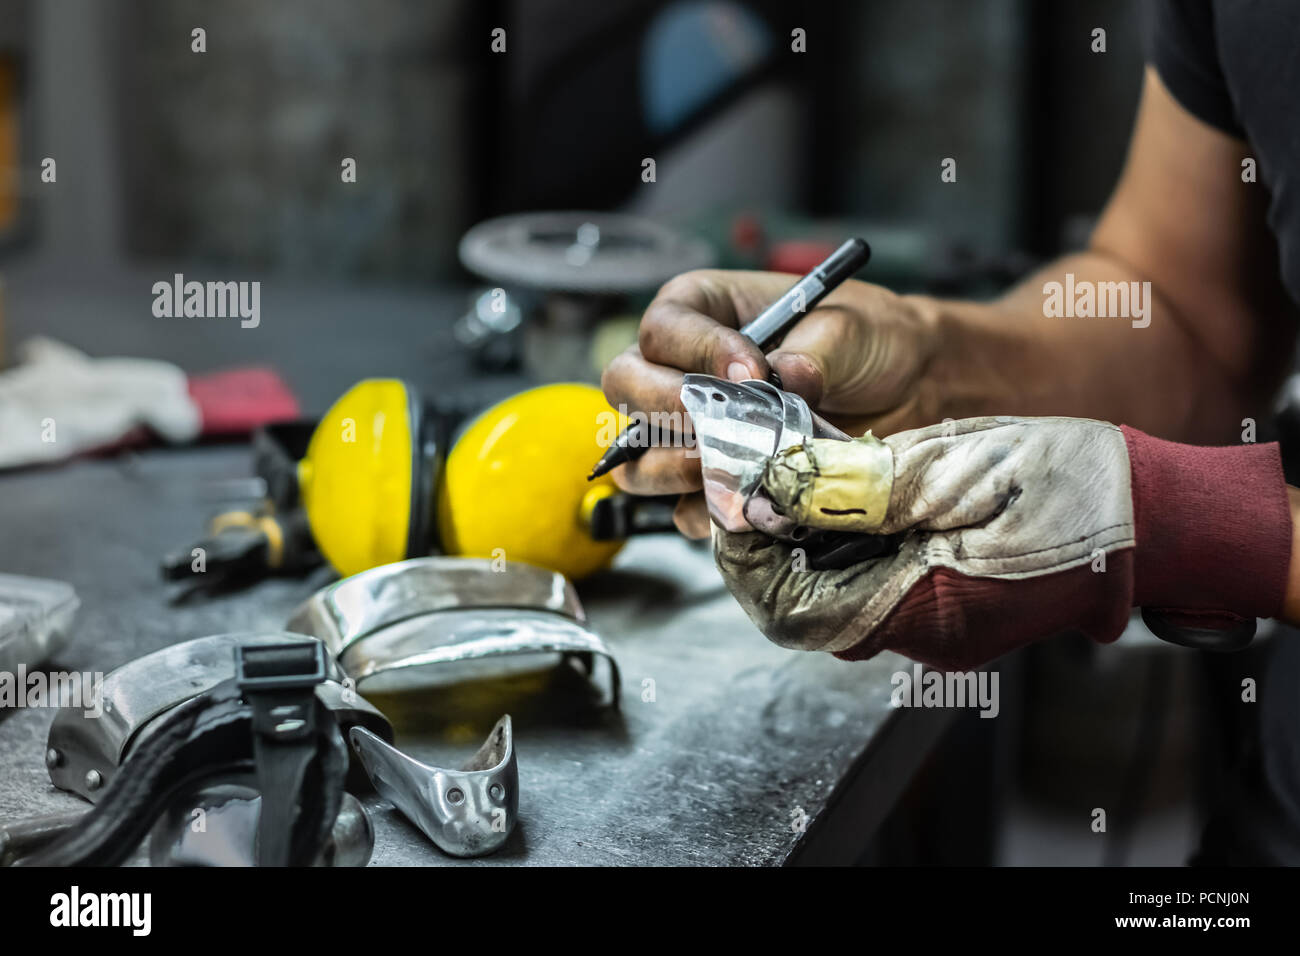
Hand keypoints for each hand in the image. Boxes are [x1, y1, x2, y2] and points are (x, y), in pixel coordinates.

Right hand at [600, 269, 938, 537]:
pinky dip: (714, 512)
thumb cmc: (867, 339)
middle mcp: (679, 368)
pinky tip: (754, 500)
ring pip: (638, 458)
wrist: (908, 388)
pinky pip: (685, 511)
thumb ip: (813, 351)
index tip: (751, 374)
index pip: (664, 329)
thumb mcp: (847, 329)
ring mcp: (690, 431)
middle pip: (625, 388)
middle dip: (665, 411)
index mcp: (701, 311)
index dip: (697, 352)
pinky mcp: (715, 483)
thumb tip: (786, 378)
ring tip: (735, 465)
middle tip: (718, 426)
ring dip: (676, 469)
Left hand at [713, 417, 1137, 669]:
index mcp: (919, 615)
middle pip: (804, 600)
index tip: (733, 495)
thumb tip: (774, 491)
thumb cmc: (1070, 487)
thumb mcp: (950, 472)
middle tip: (761, 472)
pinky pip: (874, 579)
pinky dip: (848, 537)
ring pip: (835, 588)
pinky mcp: (948, 604)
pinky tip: (848, 489)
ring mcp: (936, 625)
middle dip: (772, 537)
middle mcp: (920, 636)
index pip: (787, 610)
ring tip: (800, 470)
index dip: (745, 553)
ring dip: (808, 533)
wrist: (1153, 515)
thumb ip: (854, 489)